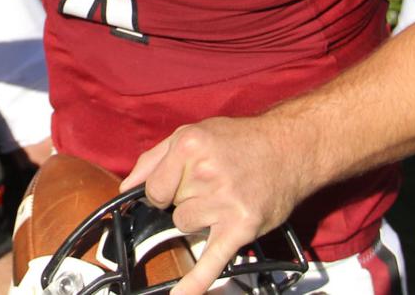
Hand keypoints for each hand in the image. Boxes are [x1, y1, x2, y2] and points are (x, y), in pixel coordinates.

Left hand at [119, 115, 306, 294]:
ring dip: (200, 218)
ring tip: (223, 197)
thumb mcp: (189, 134)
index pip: (152, 188)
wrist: (289, 149)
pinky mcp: (242, 226)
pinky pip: (213, 259)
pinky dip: (197, 281)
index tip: (175, 186)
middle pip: (171, 207)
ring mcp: (225, 202)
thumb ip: (152, 160)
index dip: (162, 190)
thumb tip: (125, 188)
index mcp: (188, 147)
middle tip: (213, 182)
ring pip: (185, 226)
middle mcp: (205, 173)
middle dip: (186, 198)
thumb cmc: (238, 141)